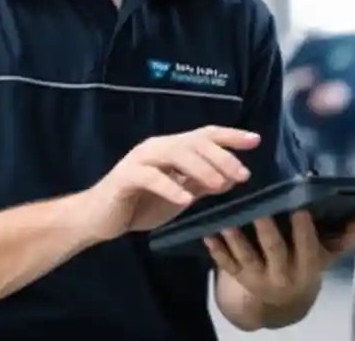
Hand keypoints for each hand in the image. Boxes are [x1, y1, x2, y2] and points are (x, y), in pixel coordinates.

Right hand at [77, 126, 261, 241]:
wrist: (99, 217)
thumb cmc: (139, 204)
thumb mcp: (179, 194)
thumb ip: (201, 184)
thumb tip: (231, 177)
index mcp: (171, 149)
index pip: (204, 136)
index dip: (230, 136)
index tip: (255, 140)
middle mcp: (157, 148)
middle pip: (193, 142)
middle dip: (221, 156)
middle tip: (242, 174)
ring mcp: (140, 160)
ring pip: (174, 154)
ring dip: (200, 168)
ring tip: (220, 185)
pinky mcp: (126, 177)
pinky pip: (150, 177)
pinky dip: (170, 186)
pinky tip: (185, 198)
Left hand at [205, 211, 354, 309]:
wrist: (283, 302)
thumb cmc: (307, 265)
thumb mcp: (328, 255)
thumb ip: (346, 236)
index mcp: (308, 266)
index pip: (307, 245)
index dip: (302, 227)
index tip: (298, 205)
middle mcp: (283, 274)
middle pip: (274, 249)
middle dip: (266, 228)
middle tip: (259, 206)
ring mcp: (258, 278)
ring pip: (246, 256)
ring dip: (235, 238)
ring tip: (227, 217)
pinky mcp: (239, 277)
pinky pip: (226, 263)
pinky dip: (216, 248)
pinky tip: (207, 231)